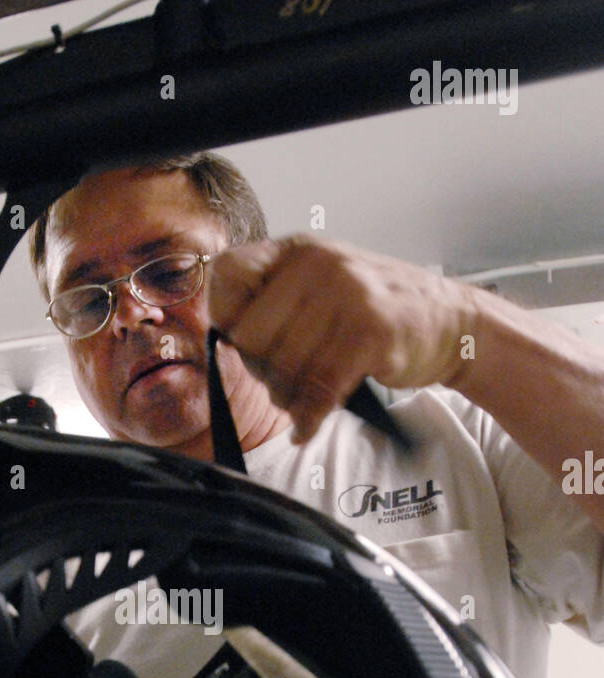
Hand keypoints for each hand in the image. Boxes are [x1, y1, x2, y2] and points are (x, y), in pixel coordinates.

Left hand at [206, 235, 477, 439]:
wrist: (453, 321)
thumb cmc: (378, 313)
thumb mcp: (324, 286)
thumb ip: (277, 303)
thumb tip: (226, 342)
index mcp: (298, 250)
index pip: (227, 275)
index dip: (225, 316)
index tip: (244, 343)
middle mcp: (318, 263)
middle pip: (251, 335)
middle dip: (261, 370)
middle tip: (285, 381)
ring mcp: (347, 294)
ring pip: (284, 366)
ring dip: (289, 398)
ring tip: (305, 400)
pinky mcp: (370, 332)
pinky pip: (319, 388)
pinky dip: (310, 418)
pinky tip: (308, 428)